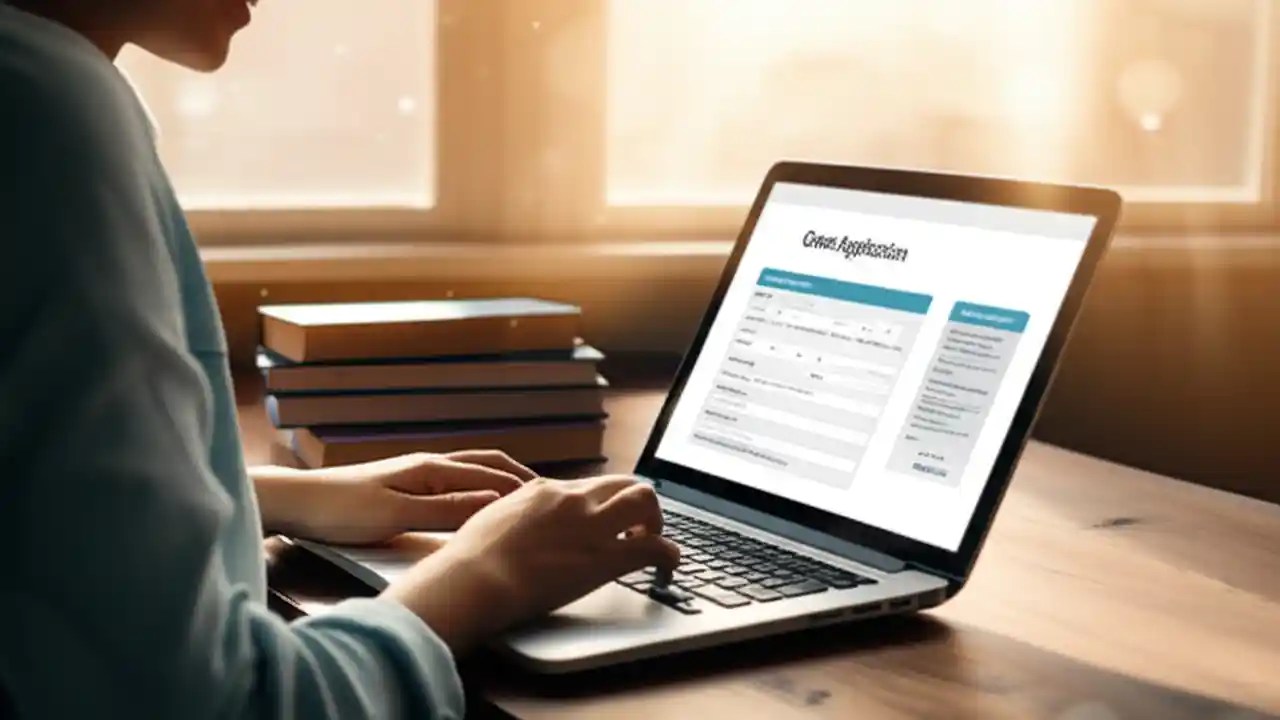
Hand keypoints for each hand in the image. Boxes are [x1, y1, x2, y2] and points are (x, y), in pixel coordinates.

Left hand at [253, 450, 534, 544]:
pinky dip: (478, 488)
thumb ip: (448, 509)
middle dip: (518, 476)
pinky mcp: (403, 485)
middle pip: (486, 464)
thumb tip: (496, 502)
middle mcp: (428, 465)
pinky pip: (454, 482)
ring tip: (524, 496)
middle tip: (549, 493)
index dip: (523, 487)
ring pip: (471, 471)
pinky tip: (479, 502)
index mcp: (432, 469)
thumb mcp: (397, 514)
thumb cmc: (341, 510)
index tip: (555, 500)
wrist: (296, 502)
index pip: (491, 476)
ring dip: (500, 480)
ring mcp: (415, 473)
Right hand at [383, 475, 680, 651]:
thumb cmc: (470, 561)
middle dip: (636, 504)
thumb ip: (512, 517)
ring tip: (652, 542)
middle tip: (637, 529)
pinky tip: (668, 568)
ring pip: (645, 500)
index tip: (604, 521)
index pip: (588, 488)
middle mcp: (572, 499)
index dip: (601, 505)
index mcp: (543, 490)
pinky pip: (654, 546)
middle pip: (623, 483)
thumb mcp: (489, 521)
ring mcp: (590, 524)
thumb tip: (514, 524)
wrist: (474, 579)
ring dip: (655, 520)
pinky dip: (669, 555)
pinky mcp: (604, 557)